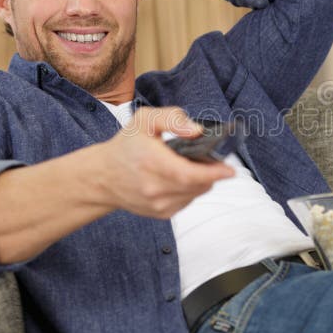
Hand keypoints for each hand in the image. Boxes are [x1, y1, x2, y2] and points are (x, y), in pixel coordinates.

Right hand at [98, 106, 235, 218]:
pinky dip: (192, 189)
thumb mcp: (144, 120)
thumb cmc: (126, 145)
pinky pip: (188, 200)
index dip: (212, 173)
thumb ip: (173, 119)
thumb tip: (197, 130)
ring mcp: (158, 204)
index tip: (230, 169)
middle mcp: (154, 188)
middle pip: (197, 185)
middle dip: (211, 172)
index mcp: (151, 162)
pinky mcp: (161, 213)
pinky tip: (182, 177)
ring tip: (194, 165)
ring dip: (202, 180)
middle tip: (214, 158)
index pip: (188, 174)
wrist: (103, 177)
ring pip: (196, 193)